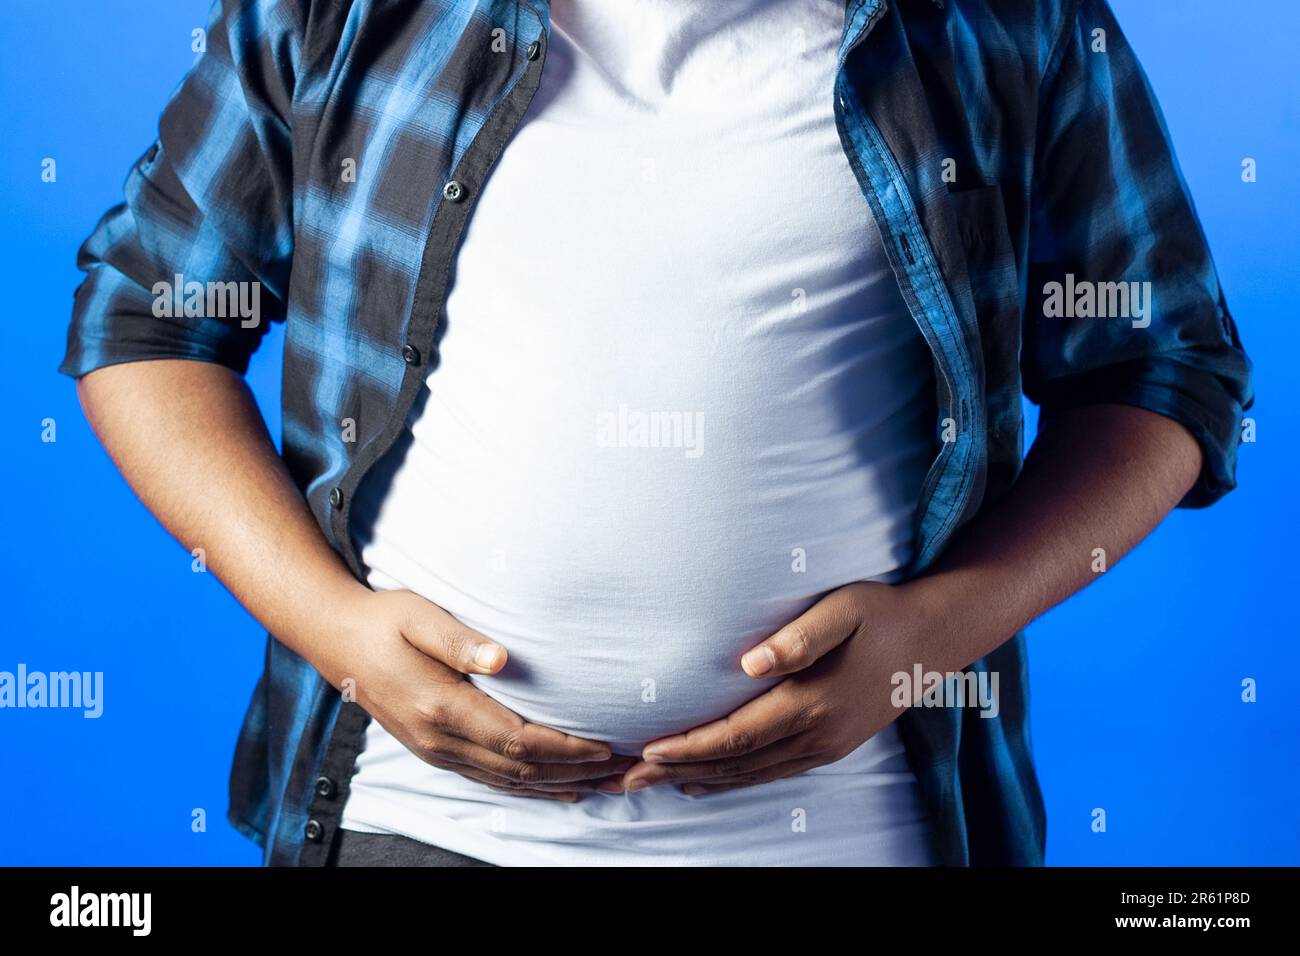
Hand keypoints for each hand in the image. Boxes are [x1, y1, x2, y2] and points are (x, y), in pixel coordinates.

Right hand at [326, 589, 633, 800]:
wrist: (336, 640)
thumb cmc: (384, 619)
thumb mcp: (418, 616)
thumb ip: (459, 639)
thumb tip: (501, 659)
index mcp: (440, 705)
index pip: (517, 739)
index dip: (564, 748)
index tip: (605, 747)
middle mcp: (439, 739)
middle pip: (520, 769)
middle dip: (575, 772)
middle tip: (622, 769)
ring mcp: (435, 751)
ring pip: (508, 782)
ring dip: (558, 785)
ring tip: (604, 784)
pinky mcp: (435, 752)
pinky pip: (490, 780)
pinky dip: (529, 789)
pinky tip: (557, 790)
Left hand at [620, 581, 930, 794]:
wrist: (933, 639)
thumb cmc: (881, 614)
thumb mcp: (844, 610)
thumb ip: (799, 637)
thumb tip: (750, 663)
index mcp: (811, 702)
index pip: (736, 735)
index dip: (690, 746)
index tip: (649, 749)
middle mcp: (817, 734)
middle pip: (735, 762)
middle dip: (680, 771)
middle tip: (629, 778)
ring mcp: (826, 746)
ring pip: (751, 774)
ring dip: (702, 779)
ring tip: (656, 782)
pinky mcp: (832, 746)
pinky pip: (772, 773)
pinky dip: (735, 779)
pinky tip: (709, 781)